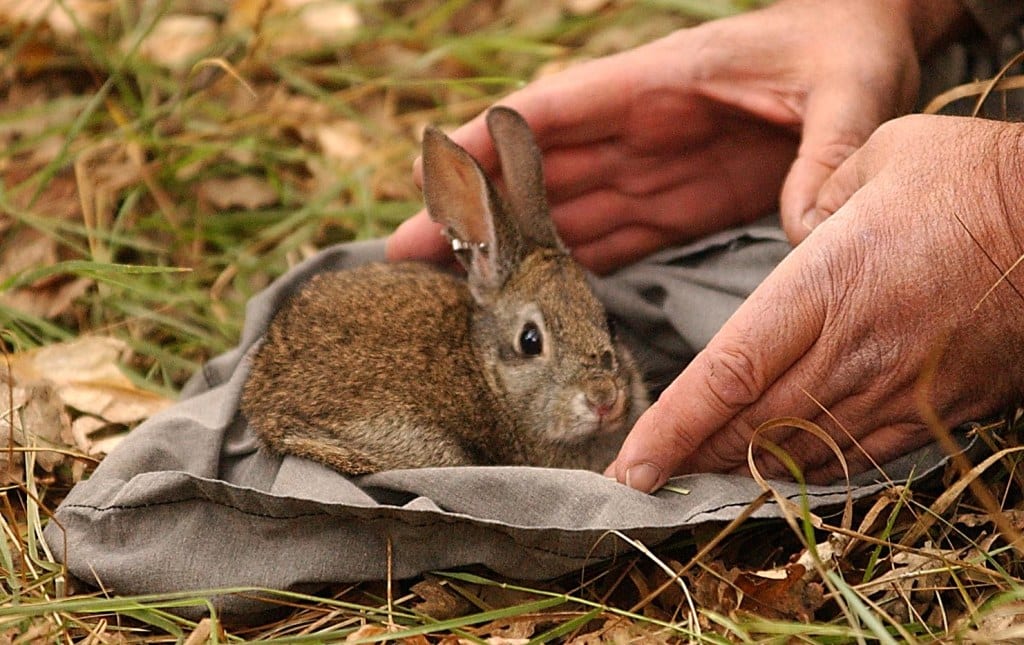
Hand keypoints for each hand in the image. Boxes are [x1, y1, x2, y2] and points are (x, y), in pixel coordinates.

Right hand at [387, 0, 964, 272]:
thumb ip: (830, 150)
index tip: (427, 176)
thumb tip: (810, 227)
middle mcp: (640, 132)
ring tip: (447, 286)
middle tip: (403, 255)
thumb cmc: (852, 46)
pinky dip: (567, 267)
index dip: (487, 143)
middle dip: (471, 211)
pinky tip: (531, 298)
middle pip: (535, 174)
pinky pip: (612, 240)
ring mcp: (654, 172)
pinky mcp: (680, 205)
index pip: (552, 114)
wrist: (872, 49)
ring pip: (563, 214)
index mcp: (659, 86)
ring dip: (505, 248)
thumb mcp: (853, 87)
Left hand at [606, 114, 1023, 489]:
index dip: (674, 428)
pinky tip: (780, 465)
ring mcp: (898, 391)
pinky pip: (856, 457)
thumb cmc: (977, 181)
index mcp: (828, 286)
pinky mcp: (935, 412)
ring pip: (800, 452)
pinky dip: (807, 468)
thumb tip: (799, 235)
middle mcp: (855, 351)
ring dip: (743, 467)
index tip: (633, 465)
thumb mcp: (883, 156)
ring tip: (702, 471)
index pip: (729, 374)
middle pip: (752, 428)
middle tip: (653, 473)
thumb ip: (818, 201)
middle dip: (694, 457)